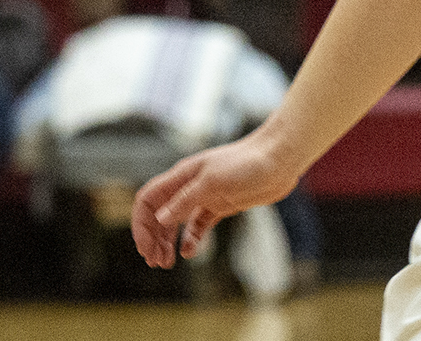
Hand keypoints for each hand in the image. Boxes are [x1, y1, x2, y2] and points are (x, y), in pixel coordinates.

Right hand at [132, 132, 300, 266]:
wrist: (279, 159)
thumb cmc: (246, 163)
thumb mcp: (212, 181)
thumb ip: (185, 199)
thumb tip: (160, 218)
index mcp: (181, 176)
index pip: (148, 200)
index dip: (141, 224)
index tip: (146, 249)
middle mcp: (188, 186)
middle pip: (159, 214)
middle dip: (153, 238)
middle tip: (156, 262)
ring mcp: (204, 196)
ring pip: (175, 221)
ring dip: (167, 241)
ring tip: (167, 262)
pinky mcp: (220, 205)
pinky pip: (197, 225)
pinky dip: (191, 239)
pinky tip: (189, 253)